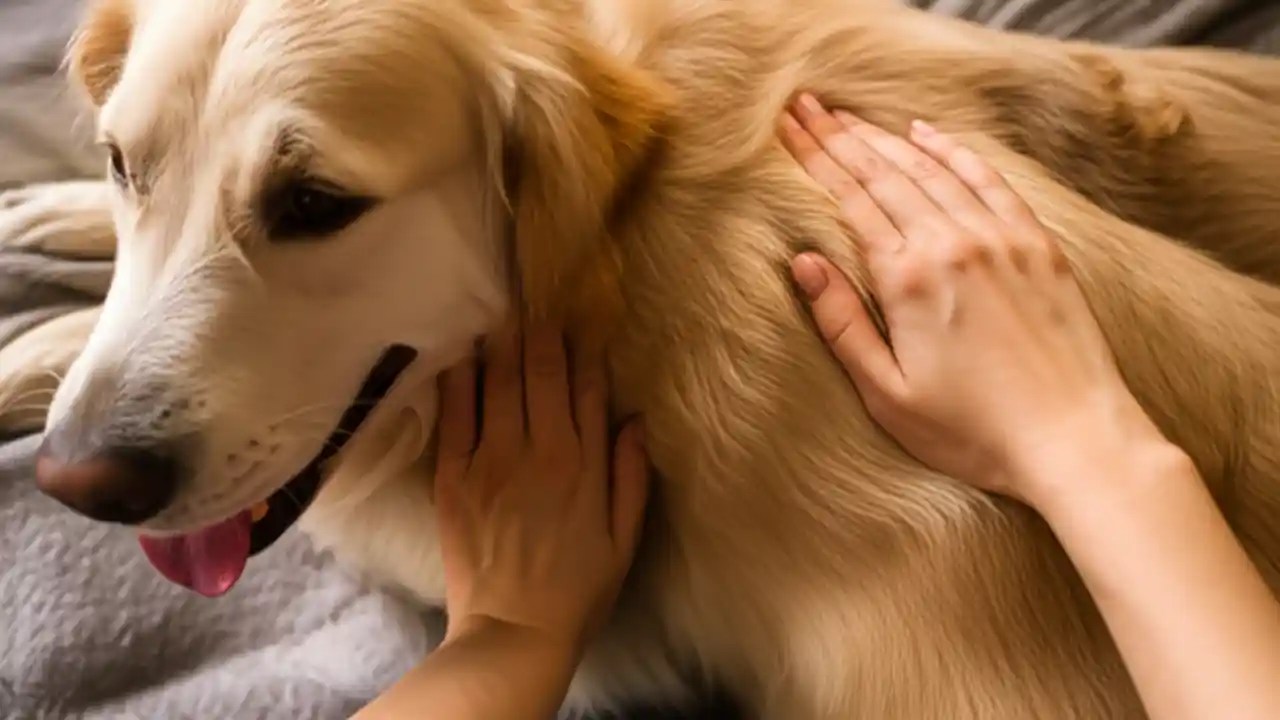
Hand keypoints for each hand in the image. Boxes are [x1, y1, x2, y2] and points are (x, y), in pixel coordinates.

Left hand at [431, 323, 648, 654]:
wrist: (513, 631)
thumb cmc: (578, 590)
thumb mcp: (625, 540)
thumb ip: (631, 476)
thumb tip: (634, 419)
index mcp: (584, 465)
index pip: (587, 390)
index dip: (585, 353)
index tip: (582, 326)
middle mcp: (539, 451)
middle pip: (541, 375)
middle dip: (543, 335)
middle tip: (541, 309)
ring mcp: (491, 461)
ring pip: (498, 384)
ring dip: (504, 344)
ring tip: (506, 318)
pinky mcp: (453, 476)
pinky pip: (455, 416)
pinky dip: (460, 380)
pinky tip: (463, 355)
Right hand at [779, 95, 1165, 502]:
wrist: (1074, 439)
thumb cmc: (973, 431)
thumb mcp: (888, 392)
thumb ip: (842, 324)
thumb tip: (804, 261)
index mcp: (908, 279)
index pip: (850, 200)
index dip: (814, 158)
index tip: (788, 126)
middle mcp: (953, 244)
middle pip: (885, 174)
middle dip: (840, 136)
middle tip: (806, 106)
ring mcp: (1000, 238)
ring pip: (931, 169)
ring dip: (886, 138)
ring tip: (849, 116)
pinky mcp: (1037, 245)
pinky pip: (988, 180)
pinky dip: (954, 151)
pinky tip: (926, 134)